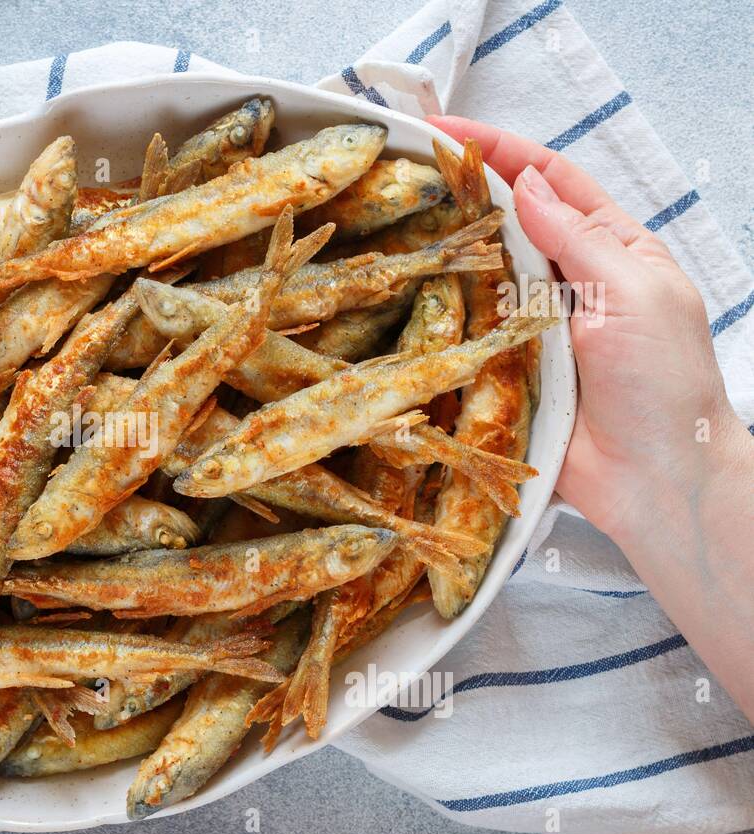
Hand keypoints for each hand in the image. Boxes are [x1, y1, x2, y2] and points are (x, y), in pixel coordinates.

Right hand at [428, 117, 753, 721]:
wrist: (657, 480)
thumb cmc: (664, 383)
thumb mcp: (634, 294)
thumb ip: (579, 239)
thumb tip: (526, 183)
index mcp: (612, 250)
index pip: (552, 182)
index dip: (502, 152)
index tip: (446, 131)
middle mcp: (568, 282)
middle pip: (507, 223)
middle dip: (460, 194)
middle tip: (402, 174)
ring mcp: (532, 328)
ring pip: (479, 275)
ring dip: (441, 251)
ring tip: (390, 227)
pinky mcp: (504, 372)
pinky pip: (464, 335)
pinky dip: (436, 315)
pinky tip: (402, 298)